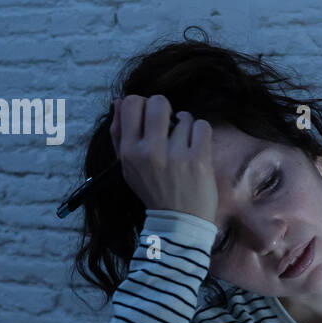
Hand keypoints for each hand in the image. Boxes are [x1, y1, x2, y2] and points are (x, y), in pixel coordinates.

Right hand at [110, 94, 217, 223]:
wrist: (179, 221)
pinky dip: (201, 133)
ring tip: (184, 144)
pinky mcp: (199, 159)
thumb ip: (119, 133)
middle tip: (170, 125)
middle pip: (159, 102)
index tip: (151, 118)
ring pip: (184, 116)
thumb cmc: (153, 190)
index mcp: (129, 151)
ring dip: (186, 127)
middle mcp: (150, 151)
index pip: (132, 103)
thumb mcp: (128, 165)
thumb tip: (119, 101)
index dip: (144, 105)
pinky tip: (196, 146)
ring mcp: (176, 155)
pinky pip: (202, 126)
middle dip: (166, 110)